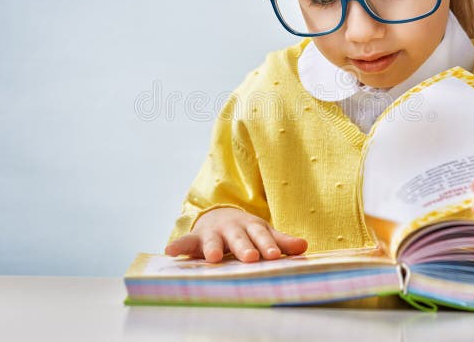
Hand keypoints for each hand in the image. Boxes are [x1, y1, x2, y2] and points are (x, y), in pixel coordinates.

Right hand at [164, 207, 308, 262]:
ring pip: (213, 241)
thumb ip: (281, 241)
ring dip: (212, 248)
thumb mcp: (263, 233)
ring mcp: (213, 233)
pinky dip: (178, 246)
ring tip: (213, 257)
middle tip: (250, 258)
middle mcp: (232, 229)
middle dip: (244, 248)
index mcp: (251, 227)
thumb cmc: (246, 231)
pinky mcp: (195, 238)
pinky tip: (170, 251)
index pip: (261, 236)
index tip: (274, 256)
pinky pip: (186, 242)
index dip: (268, 245)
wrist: (220, 215)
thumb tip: (304, 246)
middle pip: (239, 238)